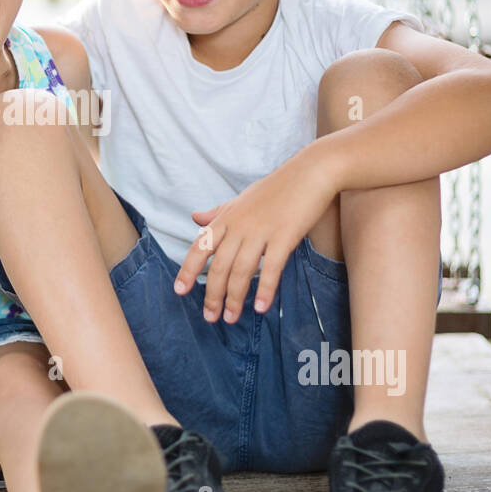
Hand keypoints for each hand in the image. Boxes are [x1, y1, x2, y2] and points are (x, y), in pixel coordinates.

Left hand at [173, 148, 338, 323]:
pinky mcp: (285, 236)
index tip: (179, 291)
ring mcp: (261, 231)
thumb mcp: (241, 199)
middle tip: (210, 318)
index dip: (188, 270)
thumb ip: (217, 213)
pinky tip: (261, 308)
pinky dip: (265, 289)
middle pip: (219, 266)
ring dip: (235, 298)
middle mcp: (239, 225)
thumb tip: (195, 218)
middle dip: (212, 295)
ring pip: (241, 271)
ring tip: (231, 319)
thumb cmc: (277, 188)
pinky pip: (271, 268)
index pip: (200, 247)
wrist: (311, 172)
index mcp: (227, 217)